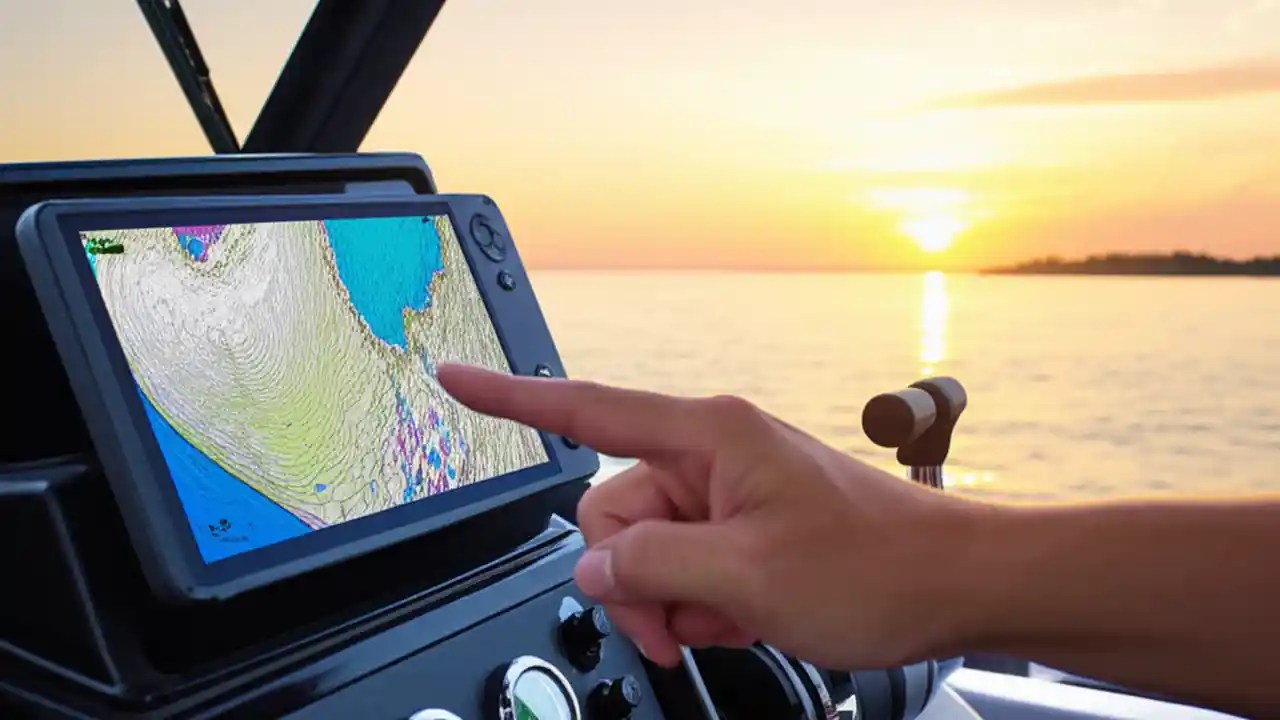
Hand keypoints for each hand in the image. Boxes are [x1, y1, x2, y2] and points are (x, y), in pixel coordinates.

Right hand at [437, 364, 986, 669]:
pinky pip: (684, 566)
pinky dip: (701, 604)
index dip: (512, 398)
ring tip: (731, 619)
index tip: (455, 380)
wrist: (954, 586)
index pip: (588, 410)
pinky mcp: (743, 527)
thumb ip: (651, 566)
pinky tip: (744, 616)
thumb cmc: (878, 565)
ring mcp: (728, 493)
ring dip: (673, 601)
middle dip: (636, 581)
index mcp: (708, 435)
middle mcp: (711, 455)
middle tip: (681, 622)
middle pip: (613, 515)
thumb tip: (591, 566)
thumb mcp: (748, 576)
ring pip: (647, 552)